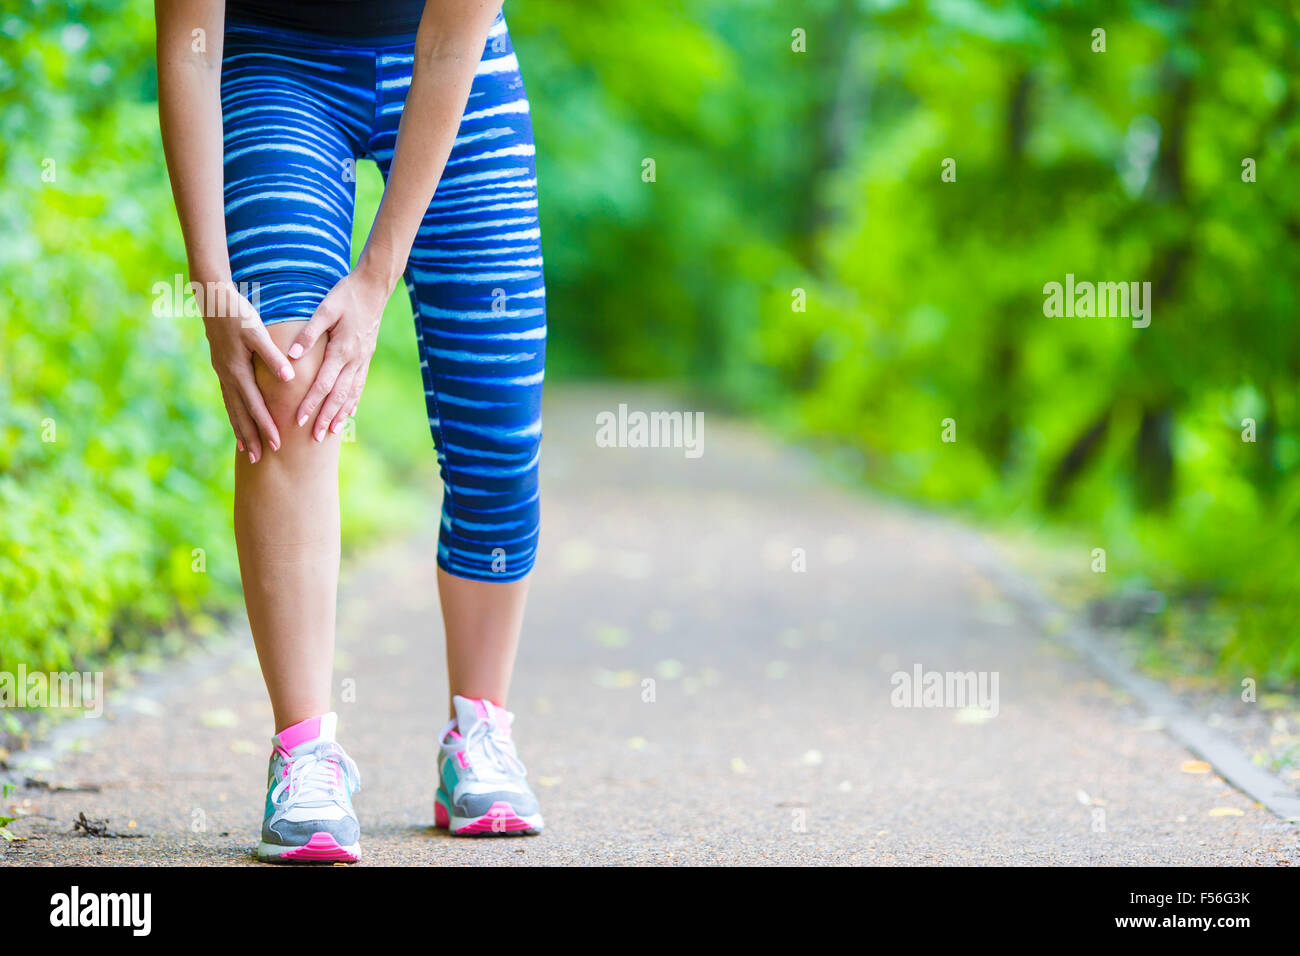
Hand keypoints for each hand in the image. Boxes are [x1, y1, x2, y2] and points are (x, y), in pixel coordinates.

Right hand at [200, 279, 293, 462]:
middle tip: (259, 460)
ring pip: (232, 409)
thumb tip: (289, 377)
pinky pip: (229, 398)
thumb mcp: (257, 331)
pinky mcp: (222, 368)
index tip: (277, 445)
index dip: (266, 426)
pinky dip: (234, 414)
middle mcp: (227, 376)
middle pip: (240, 414)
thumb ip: (273, 355)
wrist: (212, 299)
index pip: (255, 405)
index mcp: (237, 370)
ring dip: (240, 430)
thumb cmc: (238, 313)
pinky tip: (238, 423)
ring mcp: (222, 373)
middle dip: (250, 437)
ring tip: (246, 451)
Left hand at [288, 270, 386, 441]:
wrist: (374, 287)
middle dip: (326, 417)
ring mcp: (363, 359)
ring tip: (332, 433)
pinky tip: (349, 412)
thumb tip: (292, 357)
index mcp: (342, 349)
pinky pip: (359, 384)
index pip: (324, 383)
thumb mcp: (325, 309)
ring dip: (341, 414)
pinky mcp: (366, 356)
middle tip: (315, 437)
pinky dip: (353, 400)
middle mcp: (354, 359)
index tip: (299, 420)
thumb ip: (308, 334)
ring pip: (351, 393)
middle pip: (339, 395)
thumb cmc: (346, 295)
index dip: (311, 403)